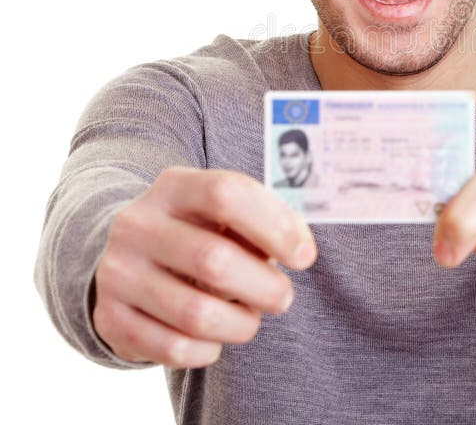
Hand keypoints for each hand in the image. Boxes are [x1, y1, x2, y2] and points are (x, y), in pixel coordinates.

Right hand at [92, 166, 316, 367]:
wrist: (128, 254)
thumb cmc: (198, 230)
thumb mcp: (222, 212)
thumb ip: (261, 221)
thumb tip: (301, 249)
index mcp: (174, 185)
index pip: (228, 194)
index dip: (275, 225)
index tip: (305, 256)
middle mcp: (138, 224)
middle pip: (214, 260)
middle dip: (263, 286)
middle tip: (282, 296)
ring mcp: (118, 271)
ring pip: (196, 313)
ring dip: (240, 323)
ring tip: (250, 318)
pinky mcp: (109, 317)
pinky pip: (173, 348)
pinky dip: (208, 350)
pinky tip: (216, 338)